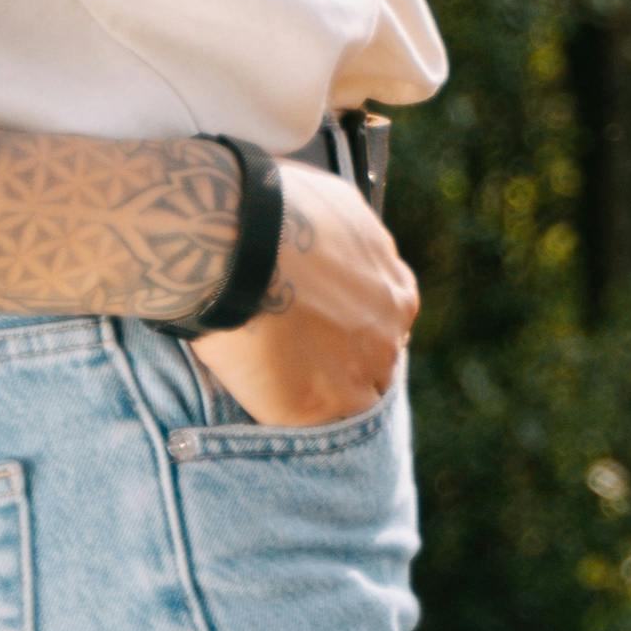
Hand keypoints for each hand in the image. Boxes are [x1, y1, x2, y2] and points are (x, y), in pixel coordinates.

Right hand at [189, 159, 415, 426]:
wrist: (235, 239)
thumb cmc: (269, 208)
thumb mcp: (327, 204)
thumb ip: (338, 234)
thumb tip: (321, 230)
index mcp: (395, 282)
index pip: (382, 318)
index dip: (349, 326)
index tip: (317, 329)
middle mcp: (393, 323)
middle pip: (374, 356)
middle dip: (342, 360)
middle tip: (294, 362)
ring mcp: (366, 365)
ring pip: (355, 394)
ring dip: (323, 393)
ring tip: (277, 390)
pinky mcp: (328, 403)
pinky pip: (325, 425)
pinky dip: (302, 422)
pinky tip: (273, 412)